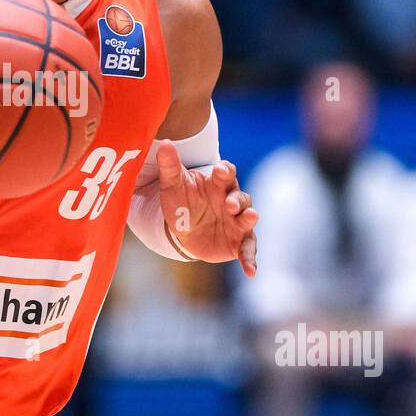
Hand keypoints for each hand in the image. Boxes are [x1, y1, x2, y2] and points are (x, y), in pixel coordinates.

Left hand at [156, 140, 258, 275]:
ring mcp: (237, 221)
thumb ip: (170, 166)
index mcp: (218, 183)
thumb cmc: (180, 202)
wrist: (182, 230)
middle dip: (236, 199)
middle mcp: (232, 200)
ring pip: (248, 218)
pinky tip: (250, 271)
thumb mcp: (172, 184)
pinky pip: (247, 250)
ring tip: (250, 217)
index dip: (224, 171)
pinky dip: (250, 259)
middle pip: (240, 196)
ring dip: (249, 218)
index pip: (226, 173)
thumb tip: (164, 144)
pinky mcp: (238, 241)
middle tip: (229, 203)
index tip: (220, 169)